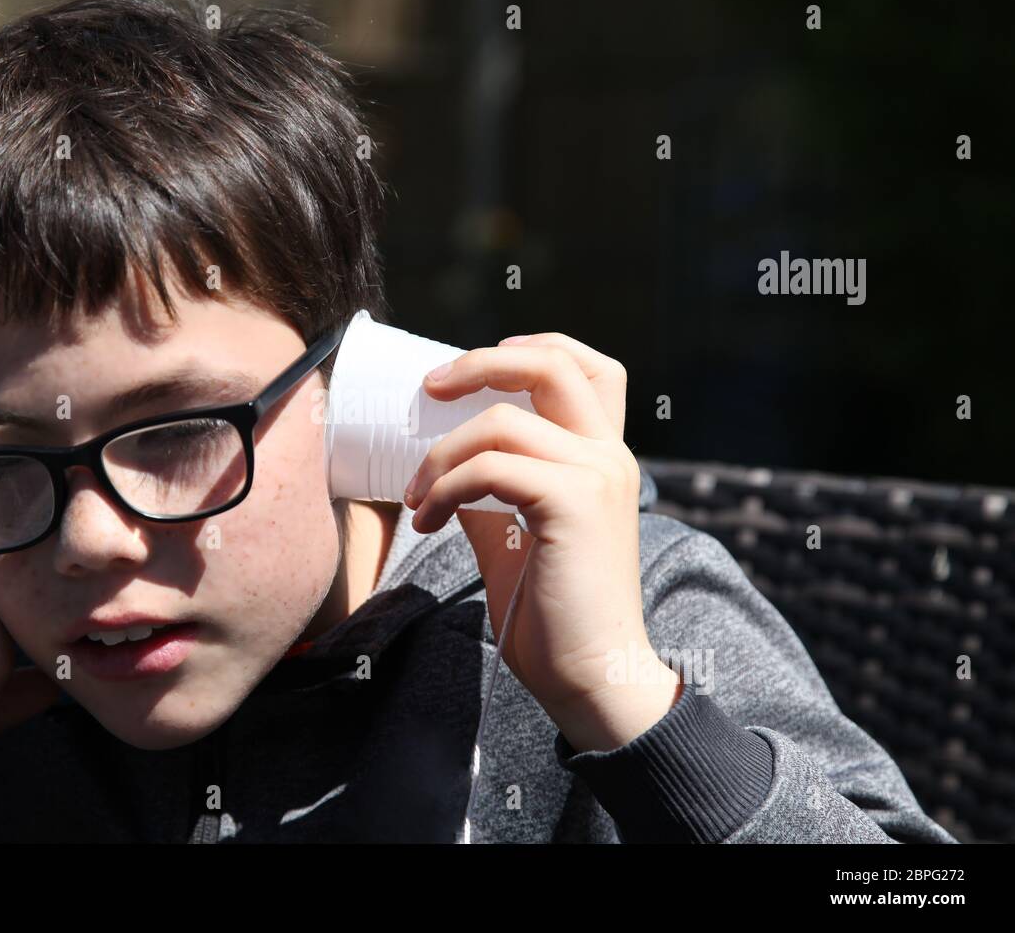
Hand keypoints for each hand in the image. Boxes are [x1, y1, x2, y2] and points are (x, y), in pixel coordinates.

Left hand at [403, 332, 680, 751]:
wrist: (592, 676)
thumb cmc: (553, 616)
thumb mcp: (511, 537)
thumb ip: (488, 491)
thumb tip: (441, 462)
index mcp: (603, 458)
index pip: (590, 368)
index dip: (531, 350)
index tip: (469, 373)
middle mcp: (610, 456)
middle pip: (554, 364)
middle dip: (480, 364)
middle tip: (428, 391)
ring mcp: (597, 474)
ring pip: (501, 420)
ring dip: (440, 455)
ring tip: (417, 500)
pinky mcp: (574, 502)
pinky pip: (489, 468)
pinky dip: (445, 489)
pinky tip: (430, 522)